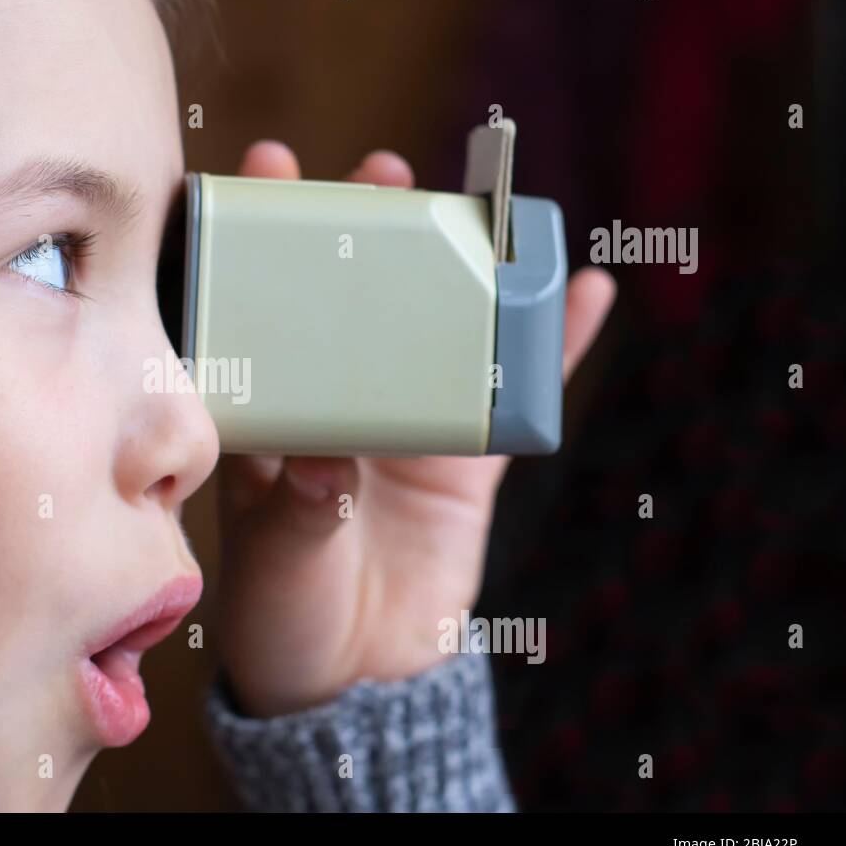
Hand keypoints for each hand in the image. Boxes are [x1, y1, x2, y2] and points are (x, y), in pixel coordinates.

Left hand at [214, 141, 616, 717]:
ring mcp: (405, 425)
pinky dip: (552, 350)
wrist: (352, 680)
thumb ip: (298, 510)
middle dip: (368, 228)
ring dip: (461, 266)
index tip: (268, 165)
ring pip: (435, 328)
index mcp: (267, 412)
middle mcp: (333, 404)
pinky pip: (512, 396)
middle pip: (353, 294)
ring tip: (482, 204)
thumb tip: (323, 463)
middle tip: (380, 174)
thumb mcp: (276, 561)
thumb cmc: (285, 612)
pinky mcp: (465, 462)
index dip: (260, 234)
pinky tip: (588, 292)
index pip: (257, 305)